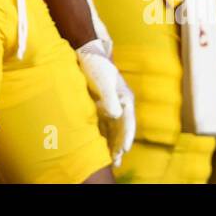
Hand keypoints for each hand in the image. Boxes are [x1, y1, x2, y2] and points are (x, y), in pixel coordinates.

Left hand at [76, 39, 135, 166]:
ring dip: (113, 144)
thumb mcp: (104, 82)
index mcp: (126, 99)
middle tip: (116, 162)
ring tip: (111, 161)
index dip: (127, 137)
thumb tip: (116, 116)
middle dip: (120, 146)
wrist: (87, 53)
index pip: (129, 122)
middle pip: (122, 129)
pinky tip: (100, 147)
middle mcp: (121, 105)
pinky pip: (105, 125)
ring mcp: (112, 106)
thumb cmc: (97, 66)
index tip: (125, 150)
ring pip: (114, 129)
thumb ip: (111, 99)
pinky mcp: (101, 106)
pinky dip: (104, 137)